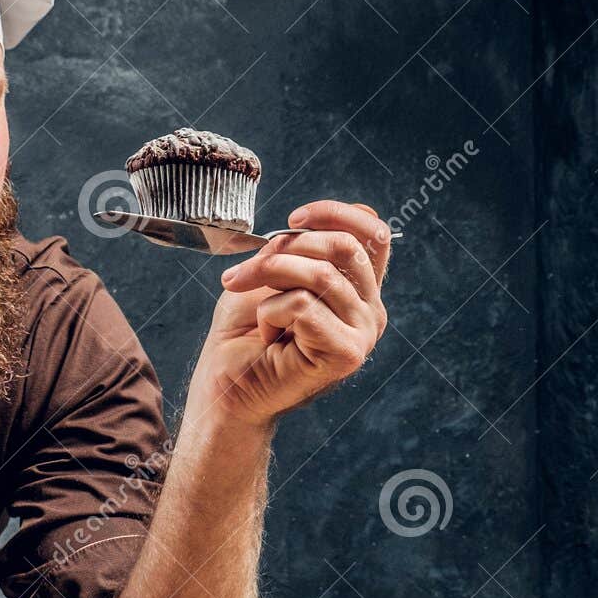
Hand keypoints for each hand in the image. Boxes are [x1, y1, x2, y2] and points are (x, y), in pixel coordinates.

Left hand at [193, 200, 390, 426]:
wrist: (225, 384)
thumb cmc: (243, 332)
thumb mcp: (268, 273)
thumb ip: (296, 247)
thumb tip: (301, 226)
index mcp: (359, 287)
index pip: (373, 231)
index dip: (334, 213)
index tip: (292, 219)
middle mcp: (371, 309)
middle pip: (345, 246)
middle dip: (287, 246)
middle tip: (246, 271)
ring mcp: (363, 333)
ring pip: (321, 274)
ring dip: (268, 276)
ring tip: (244, 294)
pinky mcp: (347, 353)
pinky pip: (304, 306)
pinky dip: (270, 312)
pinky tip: (266, 336)